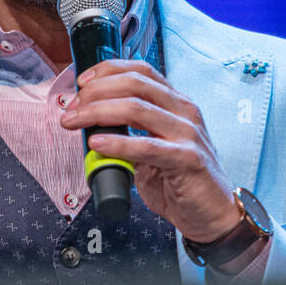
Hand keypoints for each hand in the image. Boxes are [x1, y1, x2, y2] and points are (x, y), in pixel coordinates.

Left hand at [59, 59, 239, 241]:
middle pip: (135, 84)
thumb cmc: (183, 181)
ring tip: (76, 121)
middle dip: (96, 91)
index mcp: (177, 103)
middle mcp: (184, 112)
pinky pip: (146, 146)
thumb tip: (93, 127)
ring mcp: (188, 133)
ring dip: (98, 112)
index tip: (82, 82)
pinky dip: (118, 143)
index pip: (141, 71)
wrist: (213, 214)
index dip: (108, 71)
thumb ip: (131, 133)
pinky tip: (98, 145)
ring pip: (136, 108)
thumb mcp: (154, 148)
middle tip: (72, 107)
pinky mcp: (187, 159)